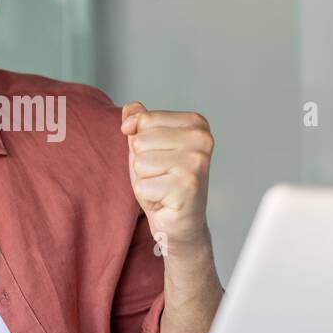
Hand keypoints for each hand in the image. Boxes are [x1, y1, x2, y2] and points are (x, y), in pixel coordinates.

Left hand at [120, 102, 214, 254]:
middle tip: (161, 176)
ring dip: (144, 179)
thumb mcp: (148, 147)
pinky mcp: (187, 187)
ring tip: (162, 187)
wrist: (180, 224)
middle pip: (140, 140)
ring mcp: (196, 163)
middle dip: (142, 162)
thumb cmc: (164, 182)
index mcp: (196, 124)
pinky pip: (143, 185)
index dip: (141, 142)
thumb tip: (130, 108)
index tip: (160, 158)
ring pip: (140, 162)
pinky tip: (164, 200)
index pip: (144, 120)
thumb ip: (140, 123)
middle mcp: (201, 140)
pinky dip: (147, 196)